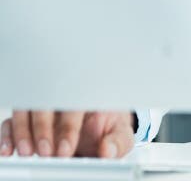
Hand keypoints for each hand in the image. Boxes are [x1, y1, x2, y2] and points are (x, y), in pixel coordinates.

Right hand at [0, 111, 134, 158]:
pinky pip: (11, 122)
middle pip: (46, 104)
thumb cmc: (109, 126)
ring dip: (22, 131)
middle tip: (45, 152)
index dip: (68, 126)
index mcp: (88, 97)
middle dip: (42, 129)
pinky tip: (8, 150)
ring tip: (27, 153)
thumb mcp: (120, 133)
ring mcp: (45, 109)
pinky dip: (7, 135)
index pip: (75, 104)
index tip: (65, 149)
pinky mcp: (29, 121)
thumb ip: (117, 141)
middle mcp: (63, 99)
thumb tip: (107, 150)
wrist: (101, 127)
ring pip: (26, 110)